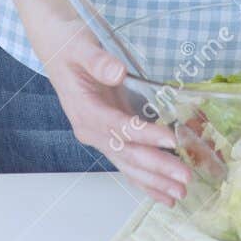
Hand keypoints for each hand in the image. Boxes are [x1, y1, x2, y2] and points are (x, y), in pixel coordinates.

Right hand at [37, 19, 189, 205]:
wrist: (56, 49)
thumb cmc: (69, 46)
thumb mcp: (80, 46)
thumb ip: (98, 60)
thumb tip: (116, 71)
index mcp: (84, 110)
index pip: (118, 127)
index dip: (145, 135)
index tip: (170, 139)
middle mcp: (91, 129)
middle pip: (126, 153)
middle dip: (157, 167)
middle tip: (185, 178)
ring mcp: (99, 135)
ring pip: (128, 164)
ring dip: (154, 180)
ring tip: (179, 194)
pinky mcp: (109, 134)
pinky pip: (128, 160)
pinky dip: (145, 178)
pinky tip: (163, 193)